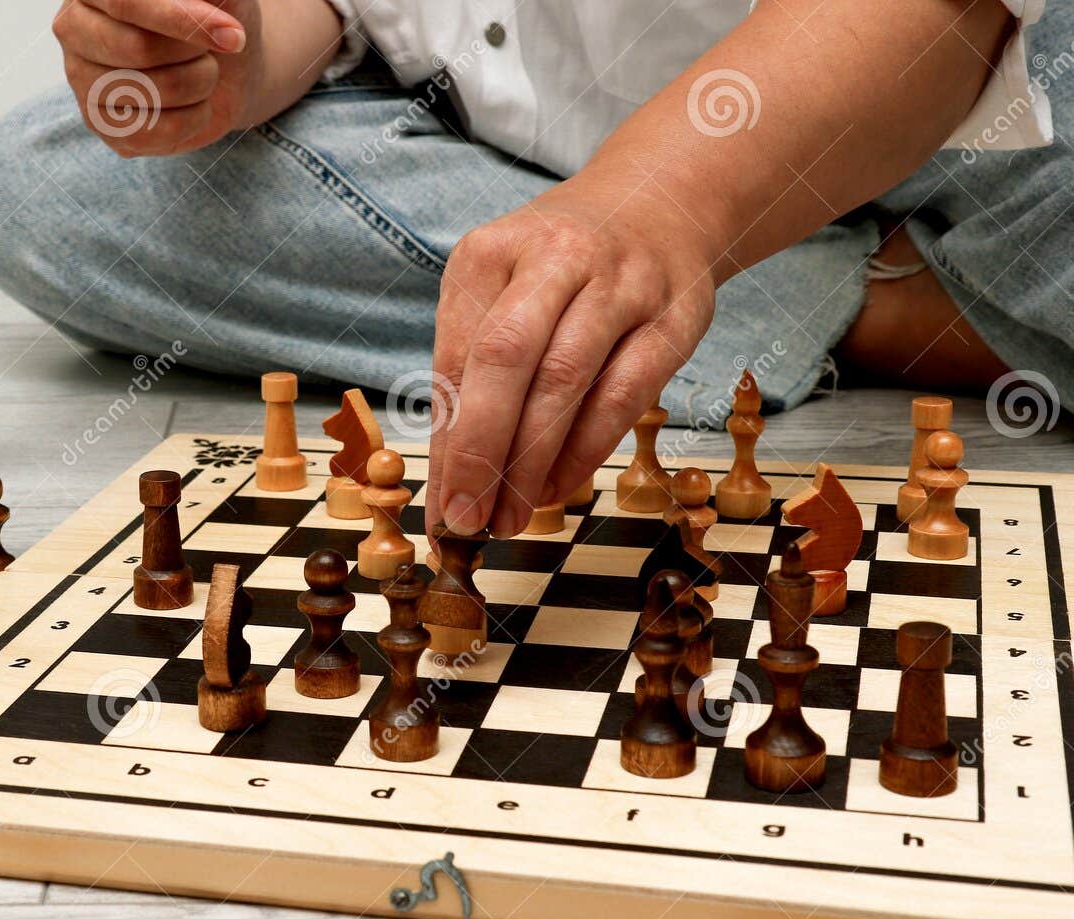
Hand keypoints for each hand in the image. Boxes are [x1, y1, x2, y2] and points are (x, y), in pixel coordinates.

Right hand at [53, 0, 261, 156]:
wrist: (227, 67)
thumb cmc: (216, 16)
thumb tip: (206, 4)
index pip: (126, 3)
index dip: (181, 20)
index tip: (230, 34)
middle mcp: (75, 30)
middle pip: (138, 49)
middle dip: (194, 54)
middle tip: (211, 50)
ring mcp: (82, 81)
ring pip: (148, 91)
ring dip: (199, 84)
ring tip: (204, 73)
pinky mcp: (100, 126)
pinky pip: (152, 133)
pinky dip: (193, 119)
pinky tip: (196, 104)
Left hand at [426, 176, 717, 540]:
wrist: (658, 205)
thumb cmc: (557, 272)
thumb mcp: (499, 294)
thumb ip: (471, 373)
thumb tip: (450, 473)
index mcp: (488, 253)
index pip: (456, 358)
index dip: (445, 440)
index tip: (439, 503)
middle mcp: (554, 258)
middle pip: (504, 361)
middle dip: (480, 451)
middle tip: (467, 518)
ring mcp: (620, 283)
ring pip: (565, 382)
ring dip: (532, 465)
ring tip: (511, 516)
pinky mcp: (673, 317)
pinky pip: (624, 396)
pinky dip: (585, 451)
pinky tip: (558, 487)